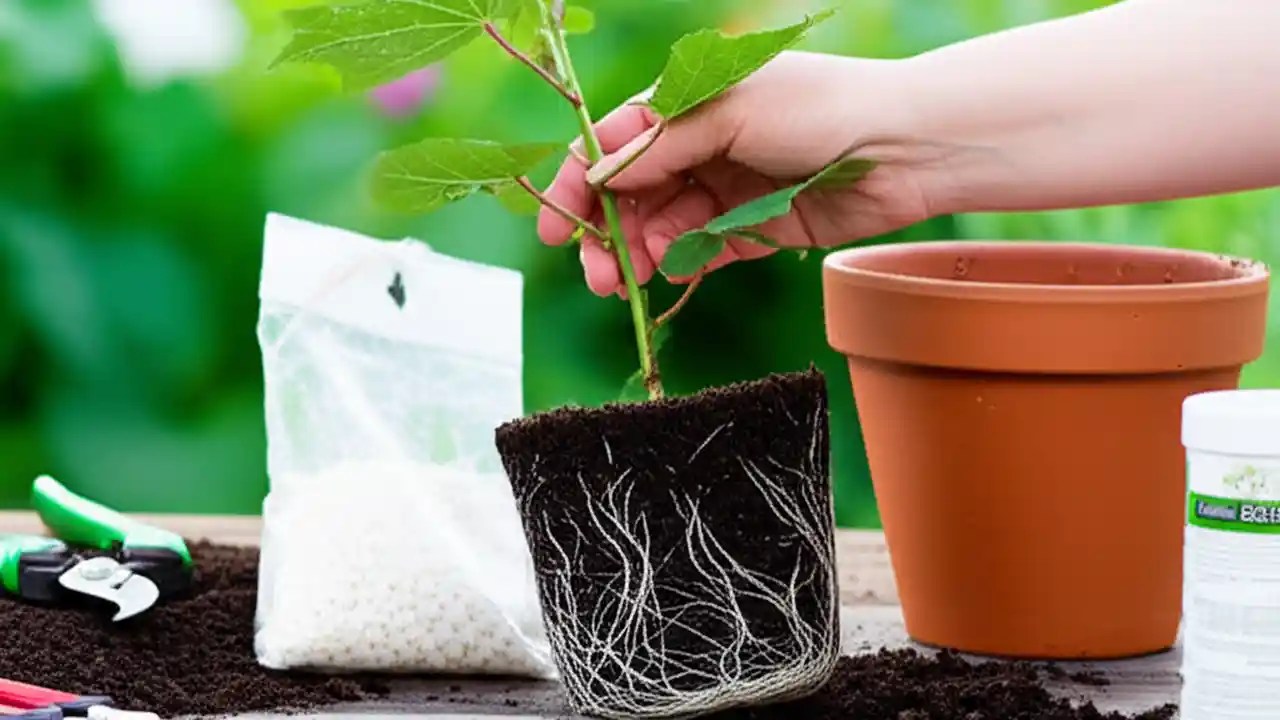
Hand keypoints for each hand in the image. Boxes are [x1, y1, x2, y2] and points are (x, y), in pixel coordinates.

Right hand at [537, 51, 937, 296]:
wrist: (905, 148)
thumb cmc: (821, 108)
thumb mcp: (732, 112)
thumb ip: (663, 145)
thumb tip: (602, 173)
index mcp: (690, 102)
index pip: (616, 142)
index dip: (581, 183)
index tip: (556, 226)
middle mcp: (702, 145)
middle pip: (632, 192)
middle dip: (607, 232)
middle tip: (596, 274)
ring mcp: (726, 188)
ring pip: (661, 227)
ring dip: (637, 254)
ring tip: (625, 283)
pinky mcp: (754, 229)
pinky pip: (701, 250)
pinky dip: (677, 264)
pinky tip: (661, 277)